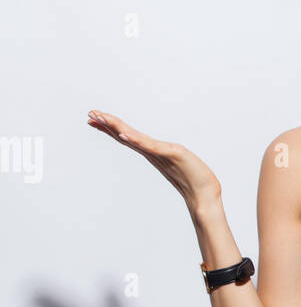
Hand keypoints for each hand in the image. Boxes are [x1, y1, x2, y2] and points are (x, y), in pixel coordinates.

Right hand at [86, 109, 222, 213]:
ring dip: (116, 127)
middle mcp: (151, 151)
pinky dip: (136, 140)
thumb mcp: (175, 159)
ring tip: (101, 118)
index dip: (110, 126)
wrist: (204, 193)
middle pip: (124, 134)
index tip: (94, 117)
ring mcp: (158, 153)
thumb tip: (160, 149)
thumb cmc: (193, 178)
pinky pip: (150, 145)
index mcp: (151, 150)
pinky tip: (124, 134)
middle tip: (90, 113)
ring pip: (133, 137)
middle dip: (107, 123)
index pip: (126, 135)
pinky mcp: (170, 154)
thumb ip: (165, 154)